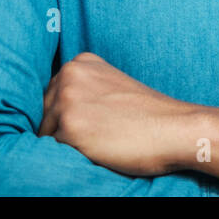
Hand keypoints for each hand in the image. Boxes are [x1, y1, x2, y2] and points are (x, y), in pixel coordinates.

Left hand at [38, 52, 199, 176]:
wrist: (174, 128)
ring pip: (48, 134)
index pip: (51, 96)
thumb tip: (49, 111)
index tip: (94, 121)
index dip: (68, 115)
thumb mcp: (111, 85)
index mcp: (80, 63)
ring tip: (102, 140)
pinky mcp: (70, 128)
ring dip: (68, 143)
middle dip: (63, 129)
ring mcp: (67, 100)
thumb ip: (82, 88)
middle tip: (101, 132)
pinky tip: (101, 149)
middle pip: (44, 114)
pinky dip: (74, 155)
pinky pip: (55, 152)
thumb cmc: (146, 114)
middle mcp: (69, 76)